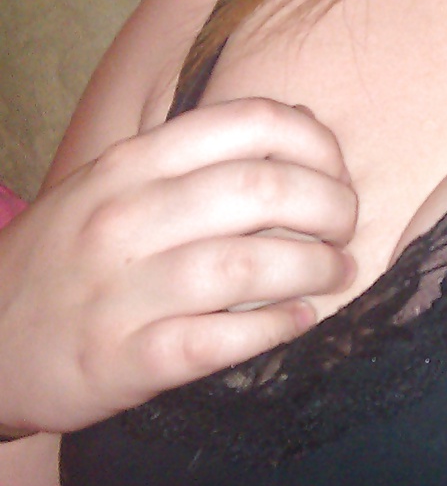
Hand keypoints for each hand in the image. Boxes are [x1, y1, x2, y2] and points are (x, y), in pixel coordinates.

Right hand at [0, 99, 356, 433]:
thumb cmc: (63, 260)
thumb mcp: (105, 187)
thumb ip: (185, 162)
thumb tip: (289, 133)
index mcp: (129, 166)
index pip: (246, 124)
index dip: (313, 141)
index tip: (335, 168)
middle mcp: (126, 220)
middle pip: (263, 191)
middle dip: (330, 206)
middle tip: (345, 227)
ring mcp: (125, 292)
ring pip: (251, 264)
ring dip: (316, 267)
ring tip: (335, 272)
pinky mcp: (128, 361)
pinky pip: (223, 340)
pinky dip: (277, 327)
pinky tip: (301, 320)